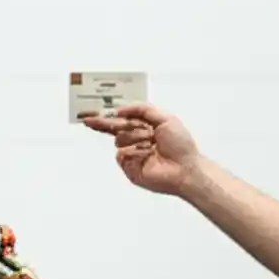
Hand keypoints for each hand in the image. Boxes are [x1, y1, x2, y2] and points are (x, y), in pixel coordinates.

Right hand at [82, 103, 201, 196]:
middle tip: (101, 120)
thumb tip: (121, 110)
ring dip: (135, 138)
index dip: (106, 118)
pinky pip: (120, 155)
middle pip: (115, 129)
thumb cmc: (181, 145)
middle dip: (112, 124)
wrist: (185, 168)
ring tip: (151, 143)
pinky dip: (133, 152)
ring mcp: (132, 155)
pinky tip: (147, 154)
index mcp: (144, 128)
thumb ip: (142, 109)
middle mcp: (137, 141)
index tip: (92, 115)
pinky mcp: (130, 168)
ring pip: (119, 140)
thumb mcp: (166, 118)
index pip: (121, 120)